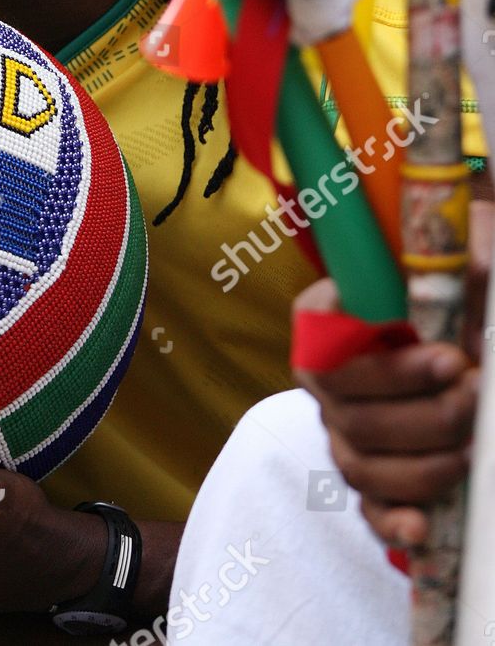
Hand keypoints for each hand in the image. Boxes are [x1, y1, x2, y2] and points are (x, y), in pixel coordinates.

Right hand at [294, 204, 492, 548]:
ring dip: (423, 466)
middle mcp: (320, 378)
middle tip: (476, 395)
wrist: (447, 318)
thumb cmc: (445, 284)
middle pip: (354, 418)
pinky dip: (393, 523)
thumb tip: (475, 276)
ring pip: (361, 467)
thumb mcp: (446, 266)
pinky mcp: (367, 472)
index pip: (330, 354)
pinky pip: (369, 508)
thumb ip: (451, 274)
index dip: (392, 370)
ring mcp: (339, 429)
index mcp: (320, 320)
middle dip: (428, 417)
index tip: (453, 360)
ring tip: (473, 449)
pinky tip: (422, 530)